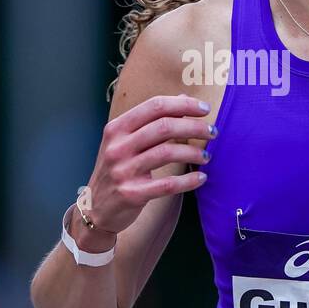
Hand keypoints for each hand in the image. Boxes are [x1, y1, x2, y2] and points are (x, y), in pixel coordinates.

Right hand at [82, 94, 212, 234]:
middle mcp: (117, 147)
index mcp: (116, 129)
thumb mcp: (125, 141)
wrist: (96, 208)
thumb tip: (183, 98)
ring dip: (194, 152)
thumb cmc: (117, 170)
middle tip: (212, 132)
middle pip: (164, 127)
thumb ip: (152, 120)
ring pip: (167, 153)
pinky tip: (200, 178)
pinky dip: (189, 180)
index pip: (154, 106)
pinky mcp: (132, 194)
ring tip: (206, 156)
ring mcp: (123, 171)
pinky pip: (168, 184)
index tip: (204, 109)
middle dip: (194, 127)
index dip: (183, 105)